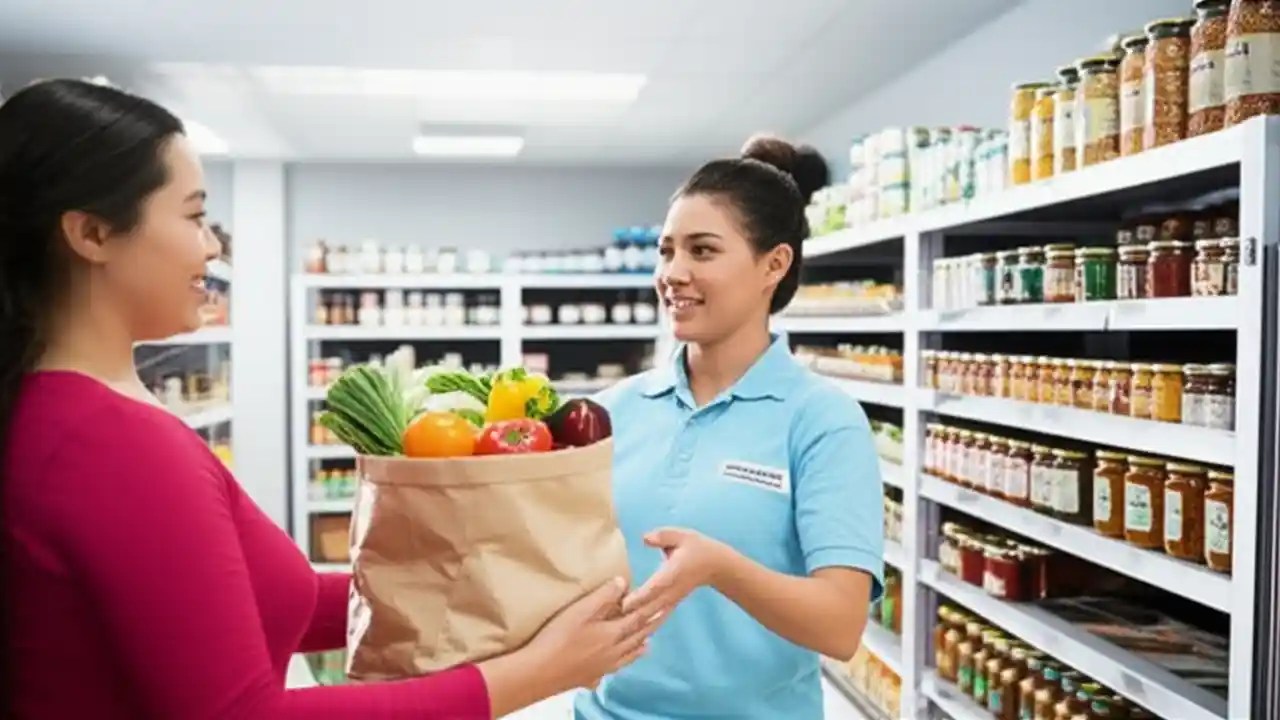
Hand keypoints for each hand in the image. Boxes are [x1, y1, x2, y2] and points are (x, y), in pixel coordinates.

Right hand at [523, 577, 658, 693]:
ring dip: (639, 646)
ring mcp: (603, 667)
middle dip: (652, 626)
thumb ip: (603, 596)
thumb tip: (623, 582)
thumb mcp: (581, 611)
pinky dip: (621, 664)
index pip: (639, 619)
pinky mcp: (590, 677)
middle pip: (638, 638)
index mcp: (613, 633)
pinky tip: (616, 666)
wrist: (540, 672)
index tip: (668, 602)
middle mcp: (614, 652)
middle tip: (664, 619)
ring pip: (628, 656)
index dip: (653, 609)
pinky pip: (612, 670)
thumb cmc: (560, 637)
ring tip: (648, 643)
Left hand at [621, 528, 732, 622]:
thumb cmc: (697, 548)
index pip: (654, 589)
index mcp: (672, 574)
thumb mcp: (682, 535)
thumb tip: (645, 538)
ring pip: (652, 617)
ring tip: (616, 627)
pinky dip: (644, 625)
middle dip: (631, 616)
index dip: (638, 597)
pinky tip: (630, 631)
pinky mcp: (670, 604)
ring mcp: (671, 600)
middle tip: (610, 620)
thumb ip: (663, 536)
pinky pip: (656, 618)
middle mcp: (671, 591)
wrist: (716, 566)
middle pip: (649, 609)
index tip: (622, 604)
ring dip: (635, 623)